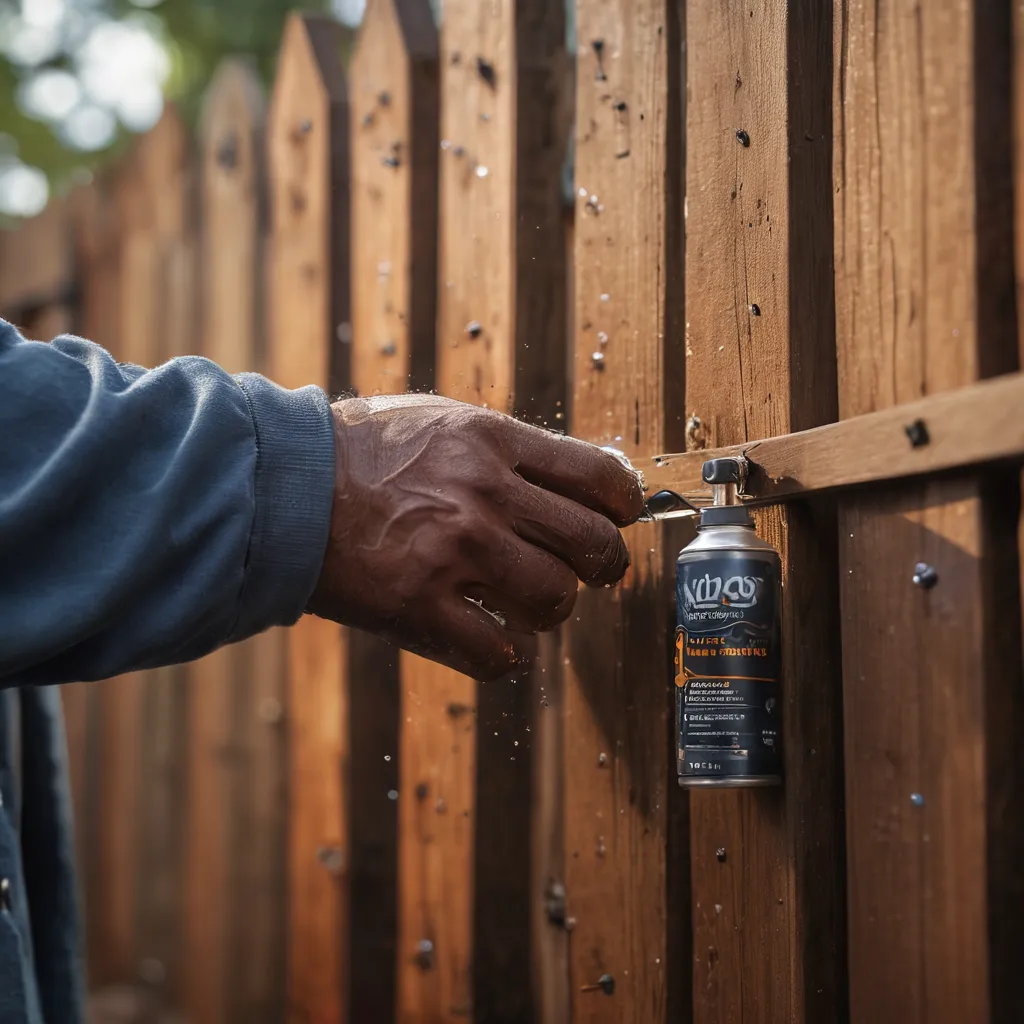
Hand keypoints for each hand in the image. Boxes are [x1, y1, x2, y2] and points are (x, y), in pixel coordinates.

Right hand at [307, 394, 644, 679]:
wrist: (283, 487)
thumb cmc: (363, 452)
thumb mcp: (443, 422)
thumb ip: (510, 448)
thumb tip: (580, 478)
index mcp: (492, 442)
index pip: (598, 477)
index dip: (624, 505)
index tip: (619, 519)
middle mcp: (482, 495)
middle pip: (592, 546)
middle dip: (605, 567)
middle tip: (592, 573)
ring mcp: (452, 554)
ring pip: (552, 601)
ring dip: (549, 610)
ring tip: (527, 604)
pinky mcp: (418, 608)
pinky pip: (496, 653)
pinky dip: (504, 655)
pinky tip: (492, 641)